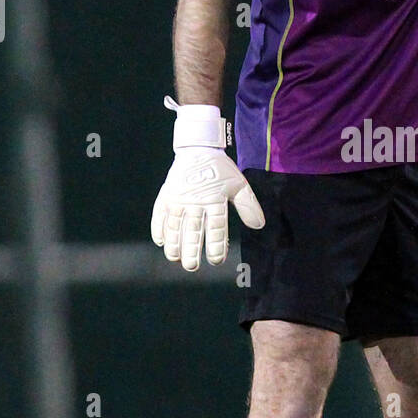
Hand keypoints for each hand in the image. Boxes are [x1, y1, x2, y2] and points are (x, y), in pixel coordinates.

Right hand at [151, 146, 264, 271]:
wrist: (198, 149)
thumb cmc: (221, 171)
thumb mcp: (239, 185)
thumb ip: (249, 206)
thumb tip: (258, 226)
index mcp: (214, 199)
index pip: (216, 227)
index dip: (216, 245)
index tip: (216, 260)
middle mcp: (194, 201)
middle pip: (192, 230)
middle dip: (191, 251)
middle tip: (192, 267)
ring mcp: (177, 199)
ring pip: (173, 226)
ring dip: (173, 244)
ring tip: (175, 258)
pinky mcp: (165, 196)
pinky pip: (159, 215)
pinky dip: (158, 228)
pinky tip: (160, 242)